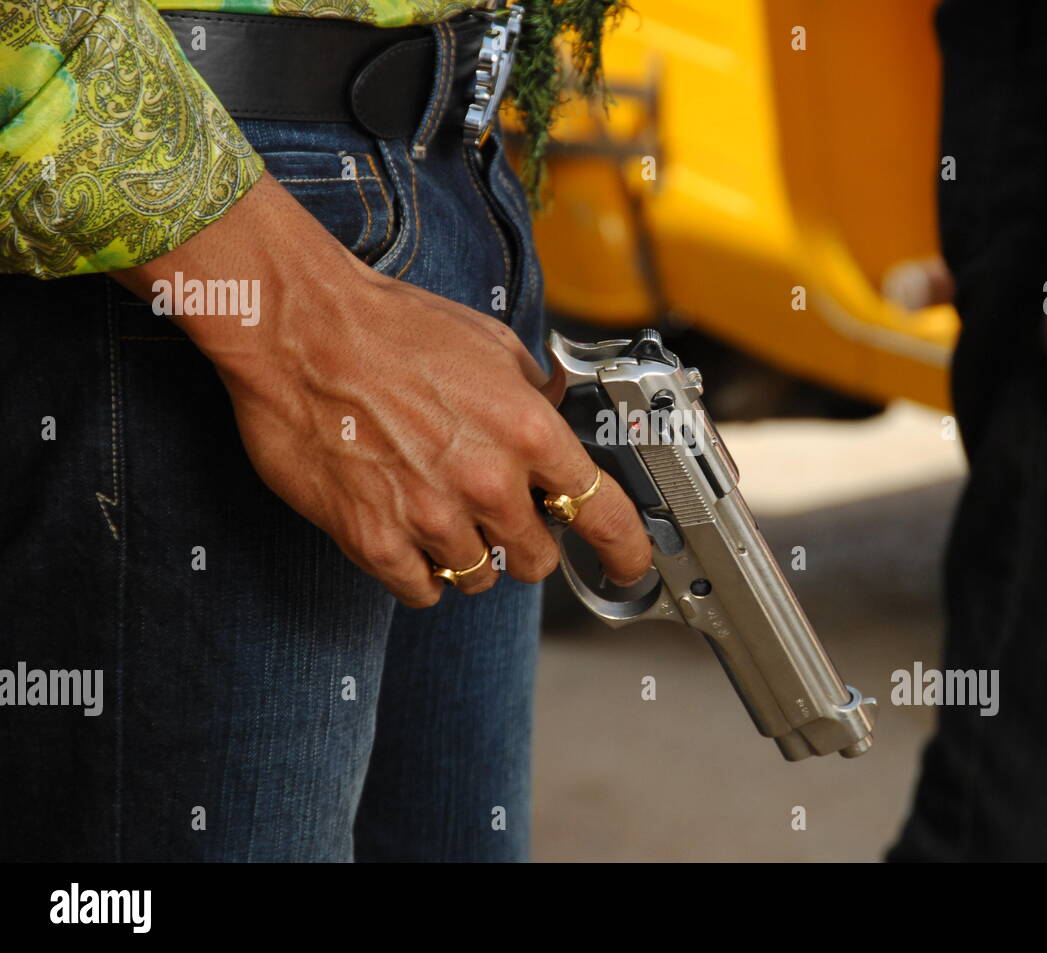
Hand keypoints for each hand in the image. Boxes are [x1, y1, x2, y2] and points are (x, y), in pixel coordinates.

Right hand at [116, 175, 651, 606]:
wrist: (300, 330)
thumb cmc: (390, 327)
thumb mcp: (490, 342)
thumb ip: (532, 389)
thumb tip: (551, 408)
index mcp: (526, 433)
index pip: (604, 515)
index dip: (627, 552)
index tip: (630, 566)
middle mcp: (487, 483)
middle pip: (538, 560)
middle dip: (526, 543)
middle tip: (494, 512)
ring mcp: (430, 517)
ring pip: (479, 578)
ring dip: (468, 554)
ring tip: (435, 507)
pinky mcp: (374, 541)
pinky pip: (422, 590)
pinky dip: (419, 572)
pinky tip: (404, 533)